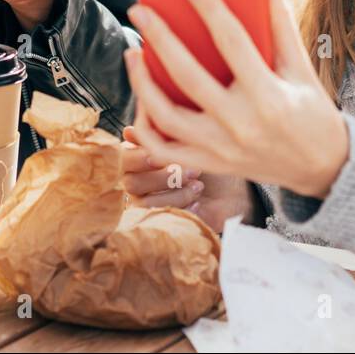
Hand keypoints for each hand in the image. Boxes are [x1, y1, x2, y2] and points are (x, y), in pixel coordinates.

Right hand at [120, 125, 252, 232]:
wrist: (232, 189)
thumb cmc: (206, 159)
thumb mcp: (185, 142)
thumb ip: (158, 136)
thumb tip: (129, 132)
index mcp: (137, 157)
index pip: (123, 159)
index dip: (139, 159)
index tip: (161, 157)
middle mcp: (137, 180)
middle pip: (131, 183)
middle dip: (163, 178)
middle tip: (193, 171)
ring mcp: (147, 203)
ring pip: (145, 204)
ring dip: (176, 194)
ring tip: (199, 186)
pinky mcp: (160, 221)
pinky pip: (161, 219)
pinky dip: (182, 209)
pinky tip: (198, 203)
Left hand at [123, 0, 349, 199]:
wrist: (322, 169)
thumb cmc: (311, 112)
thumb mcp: (301, 67)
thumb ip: (280, 22)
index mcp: (268, 95)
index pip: (233, 43)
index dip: (210, 8)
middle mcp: (241, 124)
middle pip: (188, 76)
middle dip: (159, 39)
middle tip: (140, 10)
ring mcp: (221, 149)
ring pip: (165, 116)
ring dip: (142, 83)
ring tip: (134, 53)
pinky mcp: (210, 163)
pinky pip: (164, 148)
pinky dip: (145, 126)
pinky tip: (141, 100)